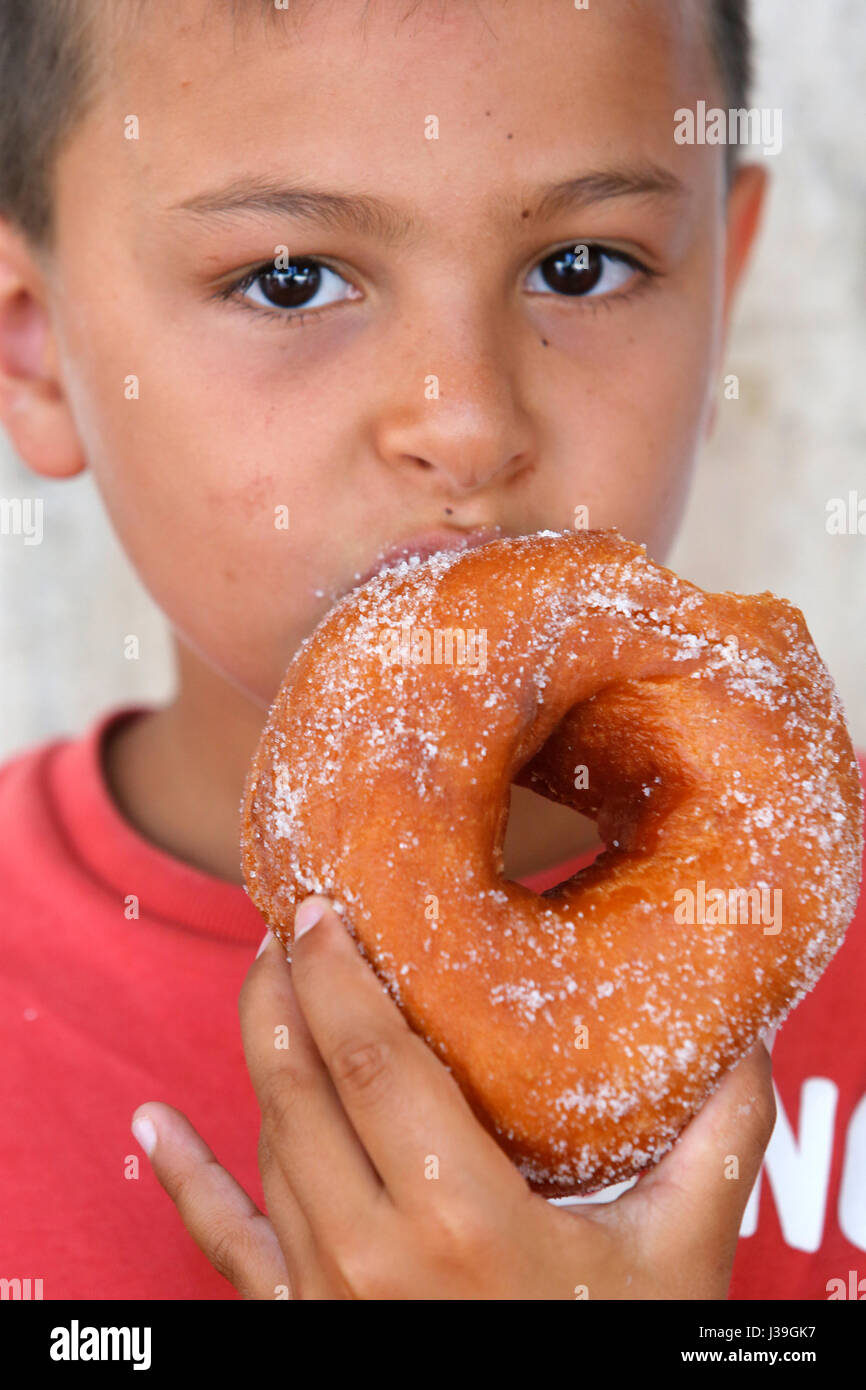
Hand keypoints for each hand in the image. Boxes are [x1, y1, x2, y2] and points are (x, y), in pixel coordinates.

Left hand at [131, 895, 774, 1299]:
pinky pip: (224, 1245)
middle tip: (285, 922)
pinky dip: (182, 1181)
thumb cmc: (618, 1361)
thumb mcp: (683, 1257)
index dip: (334, 975)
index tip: (318, 908)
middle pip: (298, 1089)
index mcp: (462, 1220)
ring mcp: (323, 1297)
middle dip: (280, 992)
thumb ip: (720, 1139)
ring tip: (270, 985)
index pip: (370, 1062)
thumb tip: (749, 1033)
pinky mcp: (298, 1329)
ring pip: (270, 1146)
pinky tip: (150, 1128)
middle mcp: (373, 1255)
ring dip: (261, 1055)